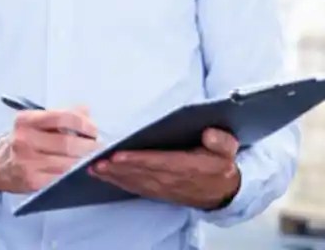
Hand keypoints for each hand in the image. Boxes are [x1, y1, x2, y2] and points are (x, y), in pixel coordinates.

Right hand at [0, 107, 98, 193]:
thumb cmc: (24, 140)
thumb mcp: (38, 122)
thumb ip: (63, 115)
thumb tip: (87, 112)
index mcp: (27, 120)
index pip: (62, 117)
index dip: (84, 124)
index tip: (94, 131)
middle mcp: (24, 140)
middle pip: (67, 143)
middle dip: (89, 146)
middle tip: (99, 148)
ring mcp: (27, 162)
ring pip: (66, 162)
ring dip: (84, 162)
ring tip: (93, 159)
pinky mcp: (31, 181)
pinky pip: (60, 178)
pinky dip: (74, 175)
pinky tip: (80, 171)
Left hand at [88, 128, 240, 209]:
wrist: (222, 193)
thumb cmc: (221, 166)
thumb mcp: (229, 150)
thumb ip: (221, 141)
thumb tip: (209, 133)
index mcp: (189, 167)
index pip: (160, 162)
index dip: (139, 159)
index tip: (120, 155)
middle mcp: (173, 180)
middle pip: (141, 173)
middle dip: (117, 168)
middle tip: (96, 161)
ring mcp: (163, 188)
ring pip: (134, 181)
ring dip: (113, 176)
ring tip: (94, 168)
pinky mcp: (157, 192)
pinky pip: (135, 188)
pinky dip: (118, 182)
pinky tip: (105, 176)